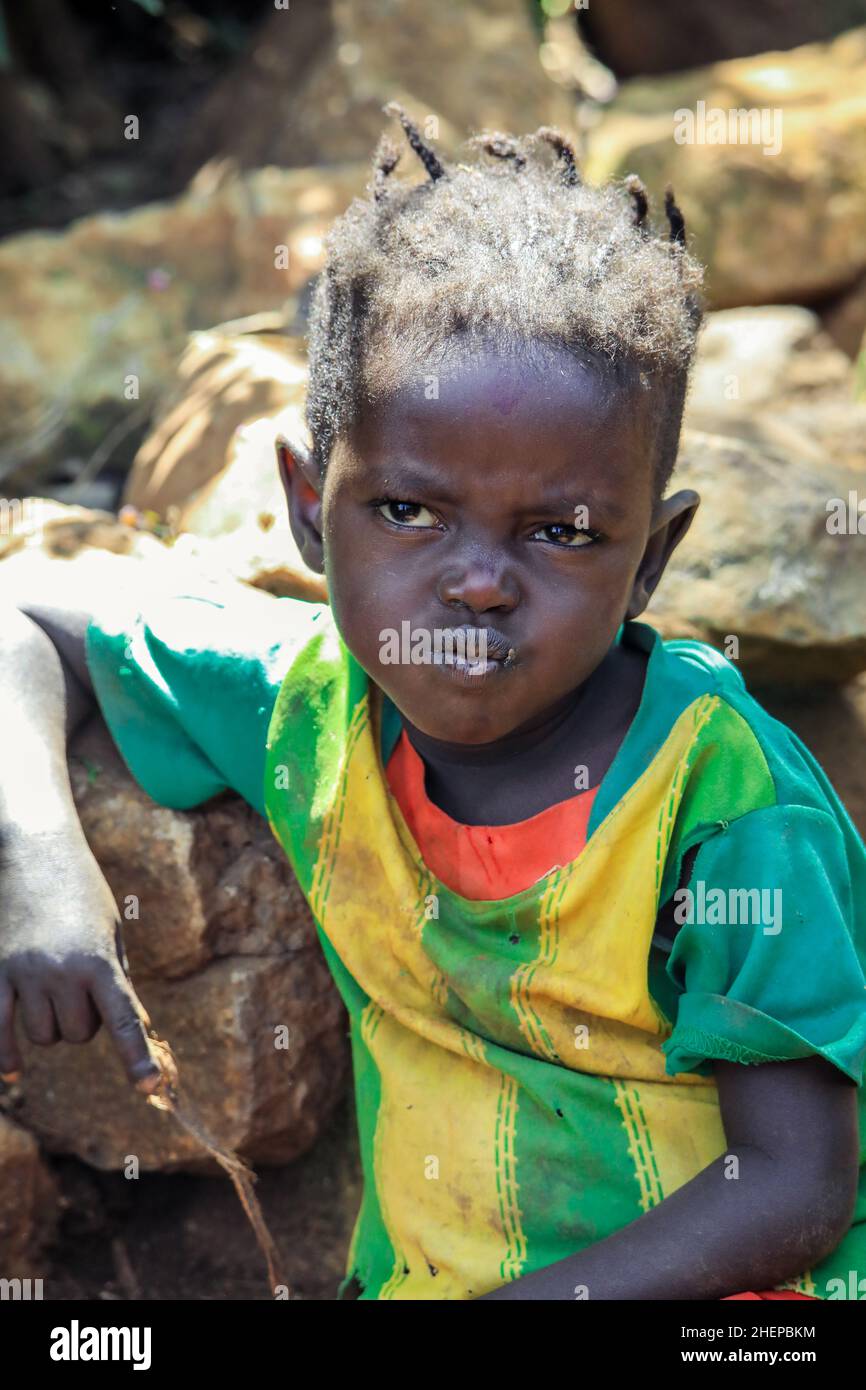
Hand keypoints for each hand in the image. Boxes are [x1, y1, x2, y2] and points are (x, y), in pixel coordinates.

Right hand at [0, 827, 161, 1092]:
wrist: (37, 853)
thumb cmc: (84, 894)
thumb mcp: (113, 933)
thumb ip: (118, 981)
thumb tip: (135, 1029)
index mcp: (100, 961)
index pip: (123, 1020)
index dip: (136, 1056)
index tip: (149, 1087)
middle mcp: (62, 972)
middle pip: (79, 1034)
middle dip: (86, 1022)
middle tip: (84, 989)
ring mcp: (24, 973)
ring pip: (44, 1036)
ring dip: (53, 1026)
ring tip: (55, 993)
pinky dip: (5, 1054)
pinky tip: (13, 1072)